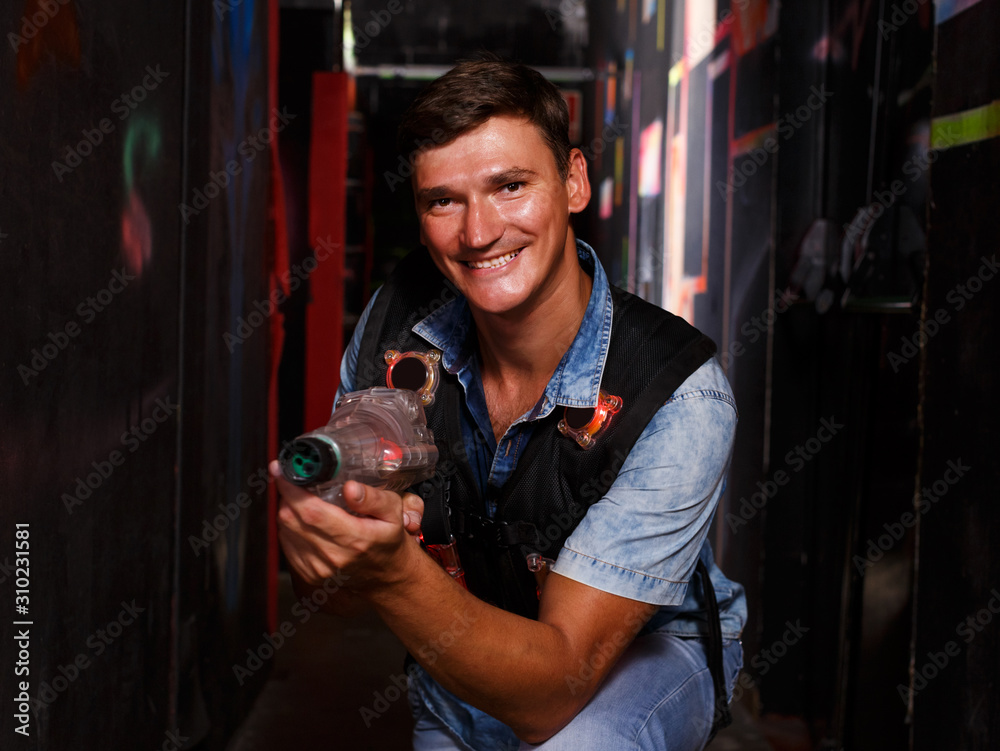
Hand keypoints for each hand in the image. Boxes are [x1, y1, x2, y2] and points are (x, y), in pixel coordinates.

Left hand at [271, 460, 424, 591]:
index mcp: (354, 539)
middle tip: (292, 479)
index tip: (283, 470)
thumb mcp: (393, 513)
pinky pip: (286, 543)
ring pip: (285, 529)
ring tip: (302, 499)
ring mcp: (318, 568)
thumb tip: (350, 488)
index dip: (291, 489)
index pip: (311, 512)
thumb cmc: (388, 541)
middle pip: (291, 519)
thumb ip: (374, 498)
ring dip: (288, 509)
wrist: (387, 577)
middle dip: (286, 494)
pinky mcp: (308, 574)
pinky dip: (290, 526)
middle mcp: (333, 556)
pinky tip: (304, 519)